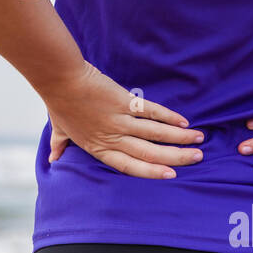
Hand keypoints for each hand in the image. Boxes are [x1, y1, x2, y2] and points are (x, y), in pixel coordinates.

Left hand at [41, 61, 203, 178]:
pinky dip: (168, 117)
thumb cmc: (58, 103)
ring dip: (179, 138)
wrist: (59, 79)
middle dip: (176, 157)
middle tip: (197, 158)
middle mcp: (112, 137)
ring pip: (155, 134)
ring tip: (199, 140)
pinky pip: (151, 112)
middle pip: (149, 153)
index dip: (151, 172)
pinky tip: (183, 122)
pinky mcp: (123, 102)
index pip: (129, 166)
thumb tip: (53, 160)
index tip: (171, 174)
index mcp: (98, 148)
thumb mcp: (59, 129)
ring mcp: (119, 120)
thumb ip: (60, 145)